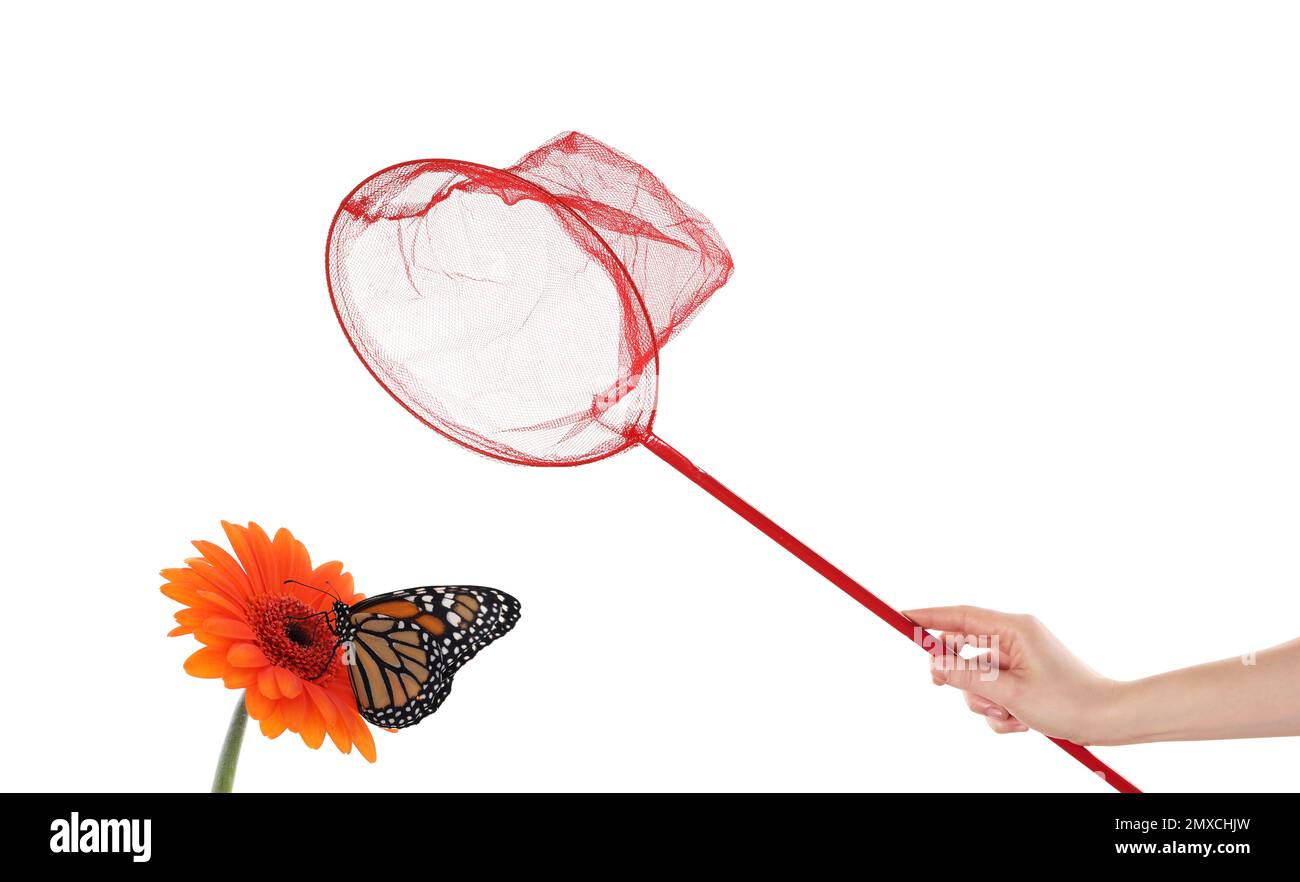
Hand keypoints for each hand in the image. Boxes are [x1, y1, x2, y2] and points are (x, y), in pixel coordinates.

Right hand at [902, 606, 1121, 744]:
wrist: (1110, 720)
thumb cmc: (1068, 702)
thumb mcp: (1009, 692)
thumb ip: (967, 676)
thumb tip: (934, 665)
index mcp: (1013, 629)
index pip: (960, 616)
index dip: (928, 617)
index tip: (902, 618)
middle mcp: (1015, 638)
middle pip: (964, 651)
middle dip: (959, 677)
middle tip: (941, 686)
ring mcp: (1020, 659)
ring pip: (977, 678)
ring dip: (985, 702)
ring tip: (1010, 715)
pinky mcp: (1025, 679)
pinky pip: (995, 692)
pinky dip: (1000, 711)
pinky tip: (1021, 722)